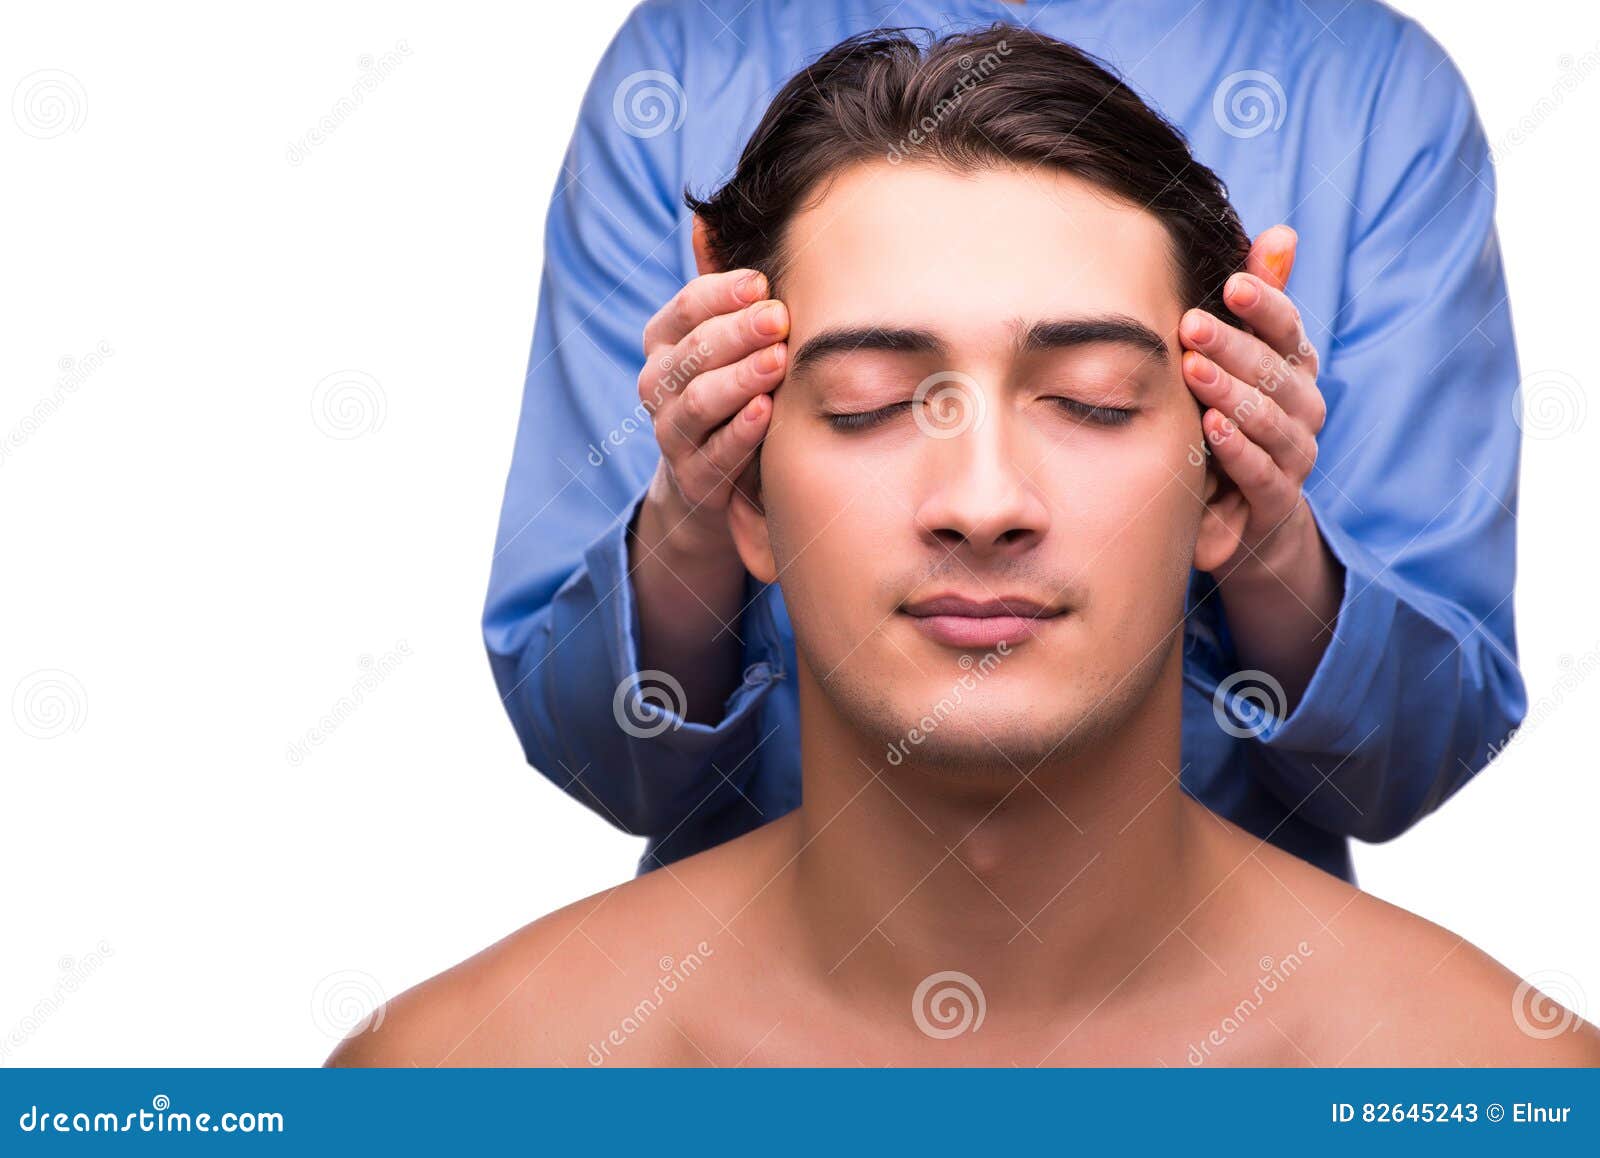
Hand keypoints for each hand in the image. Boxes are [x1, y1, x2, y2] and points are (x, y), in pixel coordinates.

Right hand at [637, 222, 787, 556]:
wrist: (720, 479)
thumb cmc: (734, 388)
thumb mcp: (729, 337)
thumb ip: (722, 288)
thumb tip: (703, 218)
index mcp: (663, 341)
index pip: (685, 308)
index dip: (721, 294)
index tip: (762, 282)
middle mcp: (657, 384)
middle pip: (693, 351)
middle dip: (737, 332)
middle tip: (779, 318)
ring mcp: (671, 434)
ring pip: (699, 402)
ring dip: (740, 379)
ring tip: (778, 361)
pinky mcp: (694, 479)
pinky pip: (715, 454)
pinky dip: (741, 432)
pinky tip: (769, 412)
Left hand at [1179, 225, 1326, 582]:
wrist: (1240, 518)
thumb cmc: (1232, 425)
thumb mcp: (1241, 363)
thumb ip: (1259, 305)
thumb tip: (1282, 232)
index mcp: (1295, 369)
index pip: (1288, 328)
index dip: (1265, 304)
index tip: (1231, 283)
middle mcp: (1304, 408)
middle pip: (1274, 370)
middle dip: (1233, 345)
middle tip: (1190, 324)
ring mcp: (1294, 455)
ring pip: (1269, 419)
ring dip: (1231, 393)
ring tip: (1193, 371)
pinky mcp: (1276, 499)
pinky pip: (1262, 471)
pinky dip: (1238, 449)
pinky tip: (1211, 429)